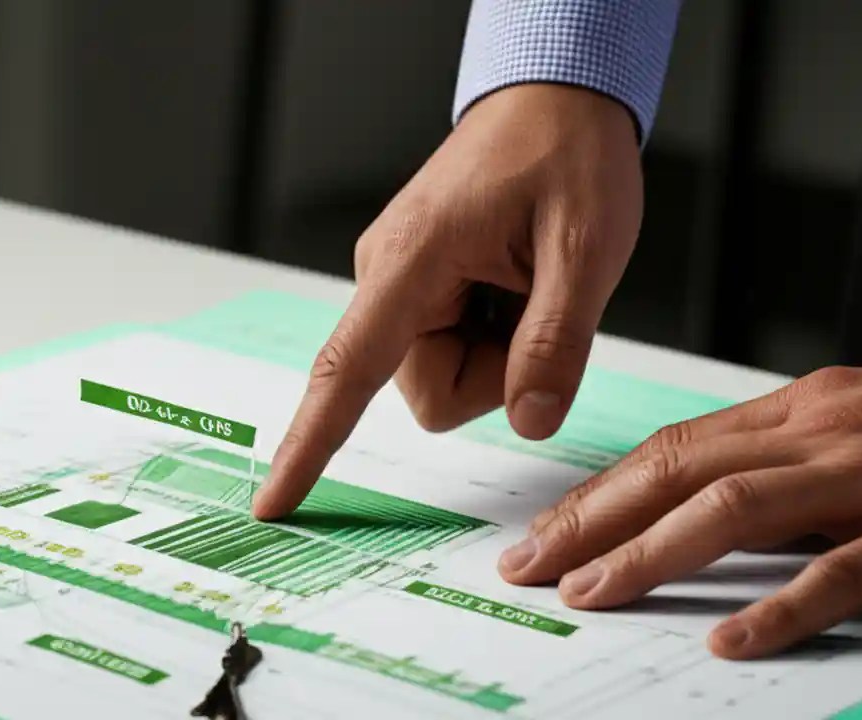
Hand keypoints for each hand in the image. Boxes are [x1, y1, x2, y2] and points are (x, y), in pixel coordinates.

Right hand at [253, 83, 642, 518]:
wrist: (553, 99)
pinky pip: (451, 347)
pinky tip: (512, 280)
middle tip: (540, 300)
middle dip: (495, 372)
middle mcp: (388, 275)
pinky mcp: (419, 285)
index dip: (310, 444)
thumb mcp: (586, 247)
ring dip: (499, 351)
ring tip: (527, 280)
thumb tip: (530, 422)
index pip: (347, 372)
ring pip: (445, 376)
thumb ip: (556, 341)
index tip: (274, 502)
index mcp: (411, 263)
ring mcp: (400, 281)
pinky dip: (493, 334)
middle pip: (430, 391)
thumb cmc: (565, 153)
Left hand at [499, 366, 861, 658]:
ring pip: (732, 509)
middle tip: (528, 563)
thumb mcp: (850, 429)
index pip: (672, 450)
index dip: (601, 493)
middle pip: (676, 472)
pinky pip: (839, 574)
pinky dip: (778, 608)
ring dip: (647, 553)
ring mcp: (861, 480)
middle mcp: (816, 436)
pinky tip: (726, 638)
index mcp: (796, 413)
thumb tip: (695, 506)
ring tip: (587, 592)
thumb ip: (776, 463)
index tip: (546, 530)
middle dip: (590, 519)